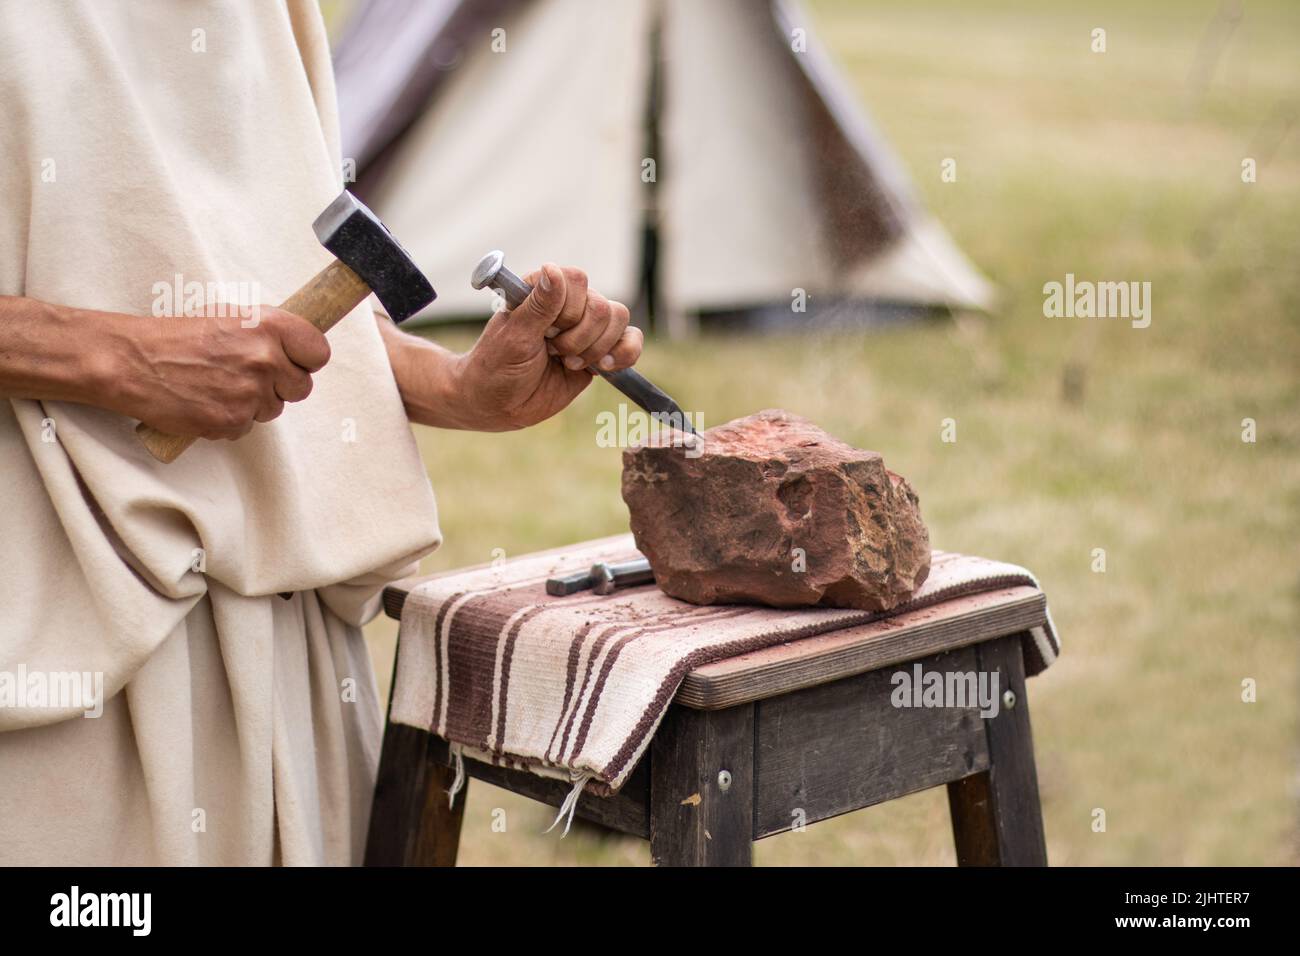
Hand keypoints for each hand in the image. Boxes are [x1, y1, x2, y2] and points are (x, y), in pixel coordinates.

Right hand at [104, 307, 330, 439]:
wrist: (132, 362)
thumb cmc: (176, 337)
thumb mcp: (228, 316)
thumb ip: (267, 333)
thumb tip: (296, 348)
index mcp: (269, 325)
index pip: (319, 352)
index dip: (306, 360)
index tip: (295, 362)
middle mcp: (266, 358)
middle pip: (301, 387)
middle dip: (280, 386)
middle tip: (249, 376)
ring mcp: (251, 392)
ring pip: (273, 409)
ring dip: (253, 403)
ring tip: (219, 386)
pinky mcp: (234, 420)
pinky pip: (247, 427)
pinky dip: (230, 420)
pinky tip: (207, 401)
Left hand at [451, 264, 642, 429]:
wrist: (499, 405)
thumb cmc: (496, 367)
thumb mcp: (515, 336)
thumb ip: (539, 304)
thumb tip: (553, 269)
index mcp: (542, 289)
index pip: (576, 280)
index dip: (568, 310)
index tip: (545, 333)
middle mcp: (568, 304)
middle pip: (602, 305)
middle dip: (579, 337)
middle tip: (553, 353)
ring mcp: (586, 327)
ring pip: (619, 319)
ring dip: (595, 348)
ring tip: (568, 363)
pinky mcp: (600, 351)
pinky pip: (631, 341)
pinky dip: (625, 354)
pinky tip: (602, 367)